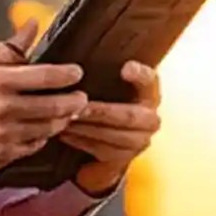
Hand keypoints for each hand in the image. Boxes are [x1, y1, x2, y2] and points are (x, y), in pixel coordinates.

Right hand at [0, 20, 88, 175]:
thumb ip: (8, 47)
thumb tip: (33, 25)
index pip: (44, 76)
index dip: (67, 74)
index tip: (77, 72)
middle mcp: (3, 108)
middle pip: (55, 105)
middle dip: (76, 100)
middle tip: (81, 96)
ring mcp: (5, 134)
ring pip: (50, 127)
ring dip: (64, 119)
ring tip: (67, 111)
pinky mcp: (5, 154)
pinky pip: (37, 145)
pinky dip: (45, 136)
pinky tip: (43, 127)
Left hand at [59, 60, 161, 195]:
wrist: (104, 142)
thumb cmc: (98, 103)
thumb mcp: (101, 86)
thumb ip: (99, 71)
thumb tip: (78, 57)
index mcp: (148, 93)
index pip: (150, 81)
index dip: (140, 75)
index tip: (125, 68)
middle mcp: (150, 118)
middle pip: (129, 116)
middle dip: (101, 111)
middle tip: (77, 105)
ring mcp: (140, 141)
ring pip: (115, 136)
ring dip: (87, 128)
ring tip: (64, 119)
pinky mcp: (124, 158)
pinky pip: (103, 151)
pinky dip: (81, 141)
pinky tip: (64, 133)